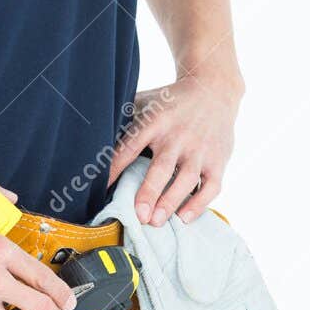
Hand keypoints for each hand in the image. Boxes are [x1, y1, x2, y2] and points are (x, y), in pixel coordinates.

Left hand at [107, 71, 243, 225]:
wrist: (213, 89)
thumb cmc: (170, 101)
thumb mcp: (145, 101)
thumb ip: (123, 118)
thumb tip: (92, 138)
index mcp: (155, 121)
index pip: (131, 146)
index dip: (116, 167)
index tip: (101, 188)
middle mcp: (178, 135)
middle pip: (162, 167)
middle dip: (150, 192)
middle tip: (139, 216)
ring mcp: (200, 148)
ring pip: (187, 179)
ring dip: (172, 202)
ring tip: (156, 221)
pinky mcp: (218, 159)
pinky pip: (211, 185)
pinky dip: (199, 204)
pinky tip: (184, 217)